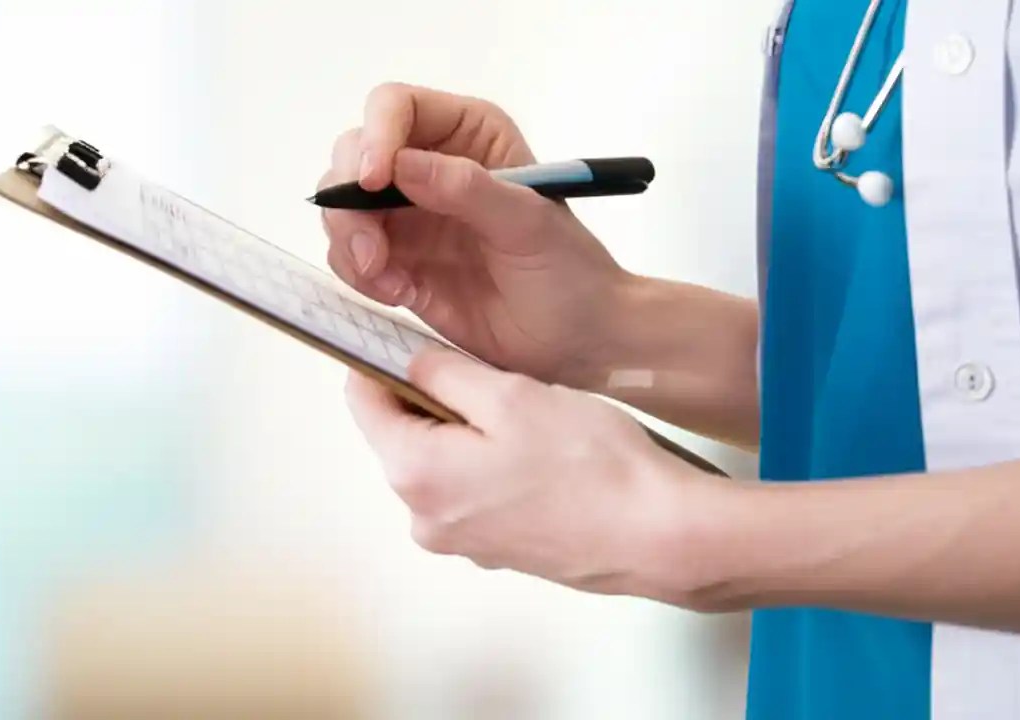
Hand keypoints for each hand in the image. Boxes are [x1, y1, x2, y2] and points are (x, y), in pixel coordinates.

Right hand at [320, 83, 627, 385]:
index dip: (374, 137)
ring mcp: (408, 217)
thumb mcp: (528, 224)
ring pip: (342, 209)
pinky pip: (350, 257)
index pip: (395, 108)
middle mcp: (429, 165)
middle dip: (348, 202)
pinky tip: (400, 294)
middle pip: (353, 156)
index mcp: (467, 134)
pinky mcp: (397, 263)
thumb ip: (467, 190)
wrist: (577, 341)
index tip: (373, 182)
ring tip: (391, 282)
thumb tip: (399, 165)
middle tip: (371, 252)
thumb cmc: (569, 273)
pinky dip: (360, 276)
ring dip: (351, 244)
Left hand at [345, 347, 733, 606]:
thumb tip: (406, 360)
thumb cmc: (590, 465)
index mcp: (415, 474)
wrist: (656, 536)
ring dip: (468, 432)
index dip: (379, 360)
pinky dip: (491, 466)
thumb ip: (443, 372)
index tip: (407, 336)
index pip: (363, 402)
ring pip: (441, 462)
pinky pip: (472, 491)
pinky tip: (541, 454)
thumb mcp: (509, 395)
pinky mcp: (493, 550)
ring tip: (528, 418)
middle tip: (494, 378)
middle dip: (434, 398)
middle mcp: (423, 517)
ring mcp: (459, 540)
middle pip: (401, 435)